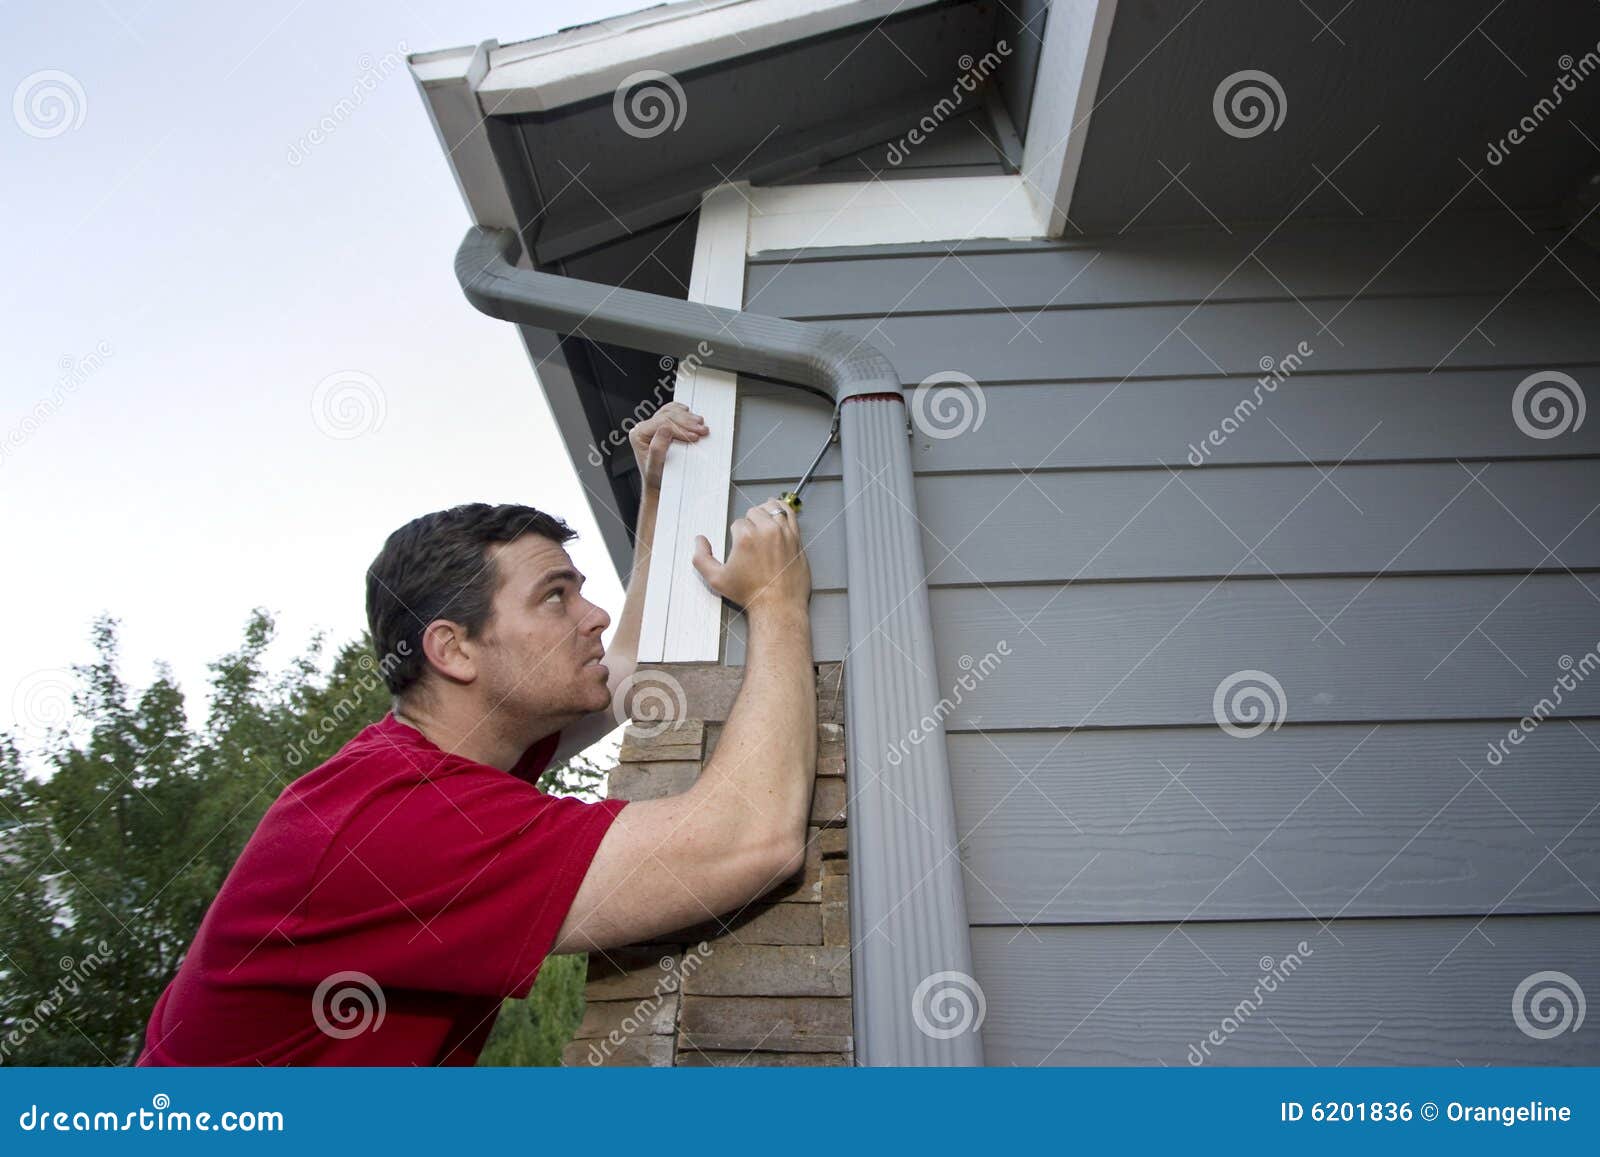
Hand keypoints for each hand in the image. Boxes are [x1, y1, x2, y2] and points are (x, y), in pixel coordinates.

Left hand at [630, 401, 707, 489]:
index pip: (662, 424)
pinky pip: (672, 411)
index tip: (694, 436)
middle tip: (701, 429)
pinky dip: (682, 412)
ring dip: (688, 417)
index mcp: (639, 434)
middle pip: (668, 416)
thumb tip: (665, 430)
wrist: (659, 483)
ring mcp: (653, 425)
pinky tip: (690, 414)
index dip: (680, 429)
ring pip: (671, 411)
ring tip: (700, 425)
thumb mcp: (655, 467)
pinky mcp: (662, 425)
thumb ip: (657, 449)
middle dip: (687, 422)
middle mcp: (644, 428)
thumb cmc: (656, 477)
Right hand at [692, 498, 811, 617]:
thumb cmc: (751, 594)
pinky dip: (782, 509)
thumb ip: (701, 558)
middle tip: (750, 540)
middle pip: (754, 512)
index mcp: (746, 537)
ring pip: (771, 509)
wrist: (778, 606)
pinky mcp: (796, 538)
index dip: (736, 535)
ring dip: (764, 514)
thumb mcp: (717, 580)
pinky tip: (777, 512)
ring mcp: (784, 533)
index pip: (738, 523)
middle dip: (750, 523)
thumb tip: (699, 541)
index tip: (740, 548)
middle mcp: (767, 531)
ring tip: (761, 522)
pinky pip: (789, 513)